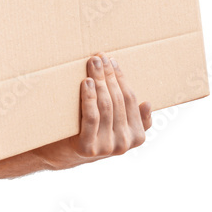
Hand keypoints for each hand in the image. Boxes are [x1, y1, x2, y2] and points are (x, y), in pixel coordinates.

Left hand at [34, 53, 151, 170]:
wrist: (64, 154)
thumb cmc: (93, 132)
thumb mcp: (117, 127)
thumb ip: (135, 118)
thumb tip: (147, 104)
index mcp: (137, 136)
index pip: (131, 100)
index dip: (121, 78)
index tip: (112, 61)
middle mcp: (125, 144)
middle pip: (118, 100)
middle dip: (109, 76)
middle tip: (99, 57)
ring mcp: (107, 147)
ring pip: (106, 106)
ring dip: (99, 82)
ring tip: (93, 64)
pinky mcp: (88, 148)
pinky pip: (92, 116)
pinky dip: (89, 97)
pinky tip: (87, 82)